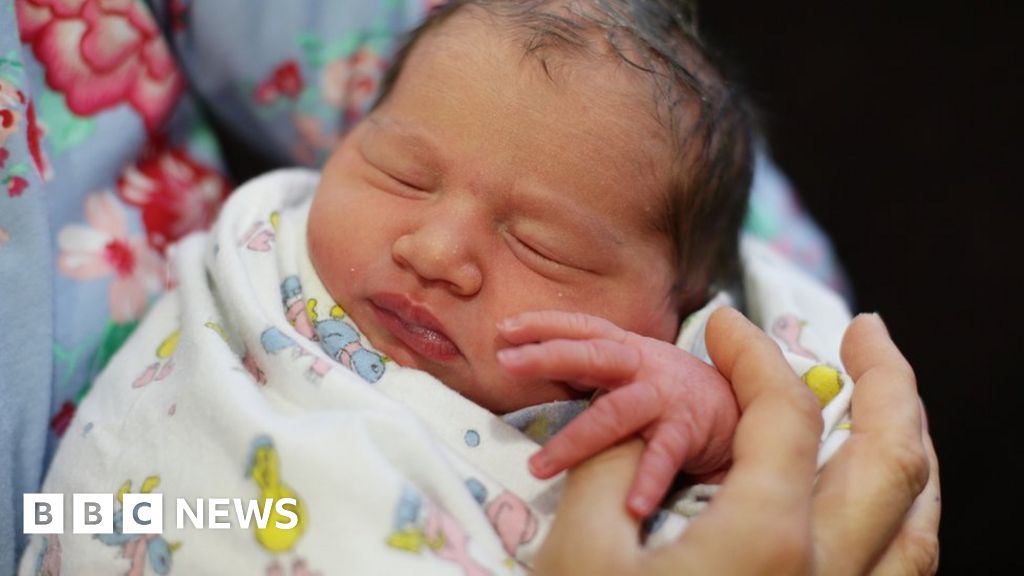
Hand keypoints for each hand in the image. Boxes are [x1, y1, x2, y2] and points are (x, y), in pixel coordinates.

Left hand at [496, 310, 737, 517]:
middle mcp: (642, 367)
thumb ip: (588, 368)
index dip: (544, 324)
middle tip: (506, 364)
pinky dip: (647, 481)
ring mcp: (664, 399)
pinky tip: (631, 505)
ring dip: (574, 440)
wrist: (739, 408)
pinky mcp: (686, 432)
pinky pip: (662, 457)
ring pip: (614, 414)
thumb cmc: (670, 390)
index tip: (504, 328)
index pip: (582, 328)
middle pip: (591, 356)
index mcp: (625, 349)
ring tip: (539, 467)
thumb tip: (529, 365)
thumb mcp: (630, 369)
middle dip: (548, 357)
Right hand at [534, 308, 939, 574]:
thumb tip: (645, 408)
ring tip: (895, 405)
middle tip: (869, 330)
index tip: (725, 323)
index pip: (785, 412)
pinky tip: (881, 506)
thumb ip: (617, 464)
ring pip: (920, 526)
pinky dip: (907, 521)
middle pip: (894, 457)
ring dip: (916, 450)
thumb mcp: (580, 555)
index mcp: (765, 544)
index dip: (756, 352)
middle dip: (889, 378)